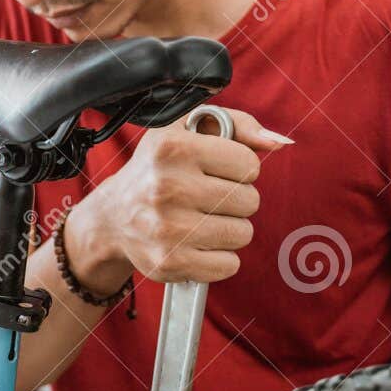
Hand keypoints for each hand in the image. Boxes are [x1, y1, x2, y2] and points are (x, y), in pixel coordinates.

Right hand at [68, 108, 289, 286]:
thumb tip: (279, 142)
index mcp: (172, 148)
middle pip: (249, 200)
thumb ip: (238, 125)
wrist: (112, 217)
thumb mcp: (186, 130)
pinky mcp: (169, 262)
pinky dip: (219, 258)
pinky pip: (228, 265)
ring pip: (242, 233)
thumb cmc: (159, 169)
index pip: (248, 164)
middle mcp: (167, 187)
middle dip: (236, 200)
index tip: (217, 171)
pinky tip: (197, 244)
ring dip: (229, 229)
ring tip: (201, 220)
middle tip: (208, 198)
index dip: (239, 169)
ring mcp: (167, 228)